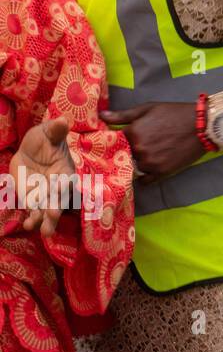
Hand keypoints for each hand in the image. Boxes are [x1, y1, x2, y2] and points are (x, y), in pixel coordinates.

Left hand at [9, 118, 73, 235]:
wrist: (30, 151)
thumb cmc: (43, 139)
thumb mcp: (47, 132)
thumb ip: (56, 130)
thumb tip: (63, 120)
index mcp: (64, 169)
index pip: (65, 179)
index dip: (63, 185)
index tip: (59, 190)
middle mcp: (57, 185)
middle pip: (59, 199)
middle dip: (56, 208)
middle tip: (52, 215)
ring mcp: (45, 195)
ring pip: (47, 210)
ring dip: (46, 220)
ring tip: (44, 231)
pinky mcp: (33, 200)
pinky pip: (33, 212)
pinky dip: (32, 219)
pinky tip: (27, 225)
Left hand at [100, 102, 205, 180]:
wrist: (202, 125)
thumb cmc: (174, 113)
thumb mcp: (148, 108)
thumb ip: (123, 115)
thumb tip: (101, 116)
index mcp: (132, 133)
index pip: (114, 142)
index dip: (118, 140)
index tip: (121, 140)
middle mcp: (138, 151)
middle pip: (124, 155)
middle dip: (128, 151)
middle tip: (138, 147)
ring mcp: (150, 163)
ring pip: (134, 167)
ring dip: (137, 163)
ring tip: (148, 155)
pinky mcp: (162, 172)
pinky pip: (145, 180)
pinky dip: (145, 176)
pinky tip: (149, 168)